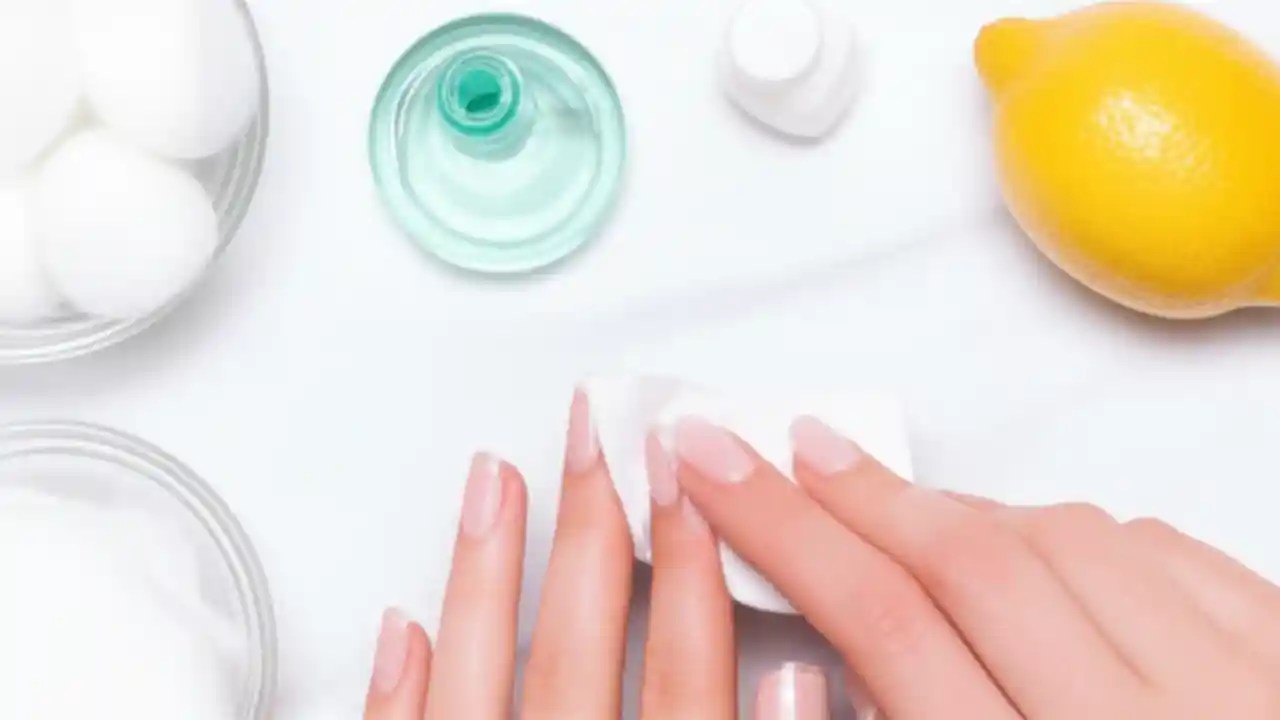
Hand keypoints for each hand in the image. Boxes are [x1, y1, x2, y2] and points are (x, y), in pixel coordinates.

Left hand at [362, 391, 834, 719]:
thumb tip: (807, 683)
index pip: (685, 680)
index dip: (699, 573)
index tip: (706, 485)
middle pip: (580, 652)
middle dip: (598, 533)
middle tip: (608, 440)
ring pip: (481, 679)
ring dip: (488, 573)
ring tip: (495, 478)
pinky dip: (399, 687)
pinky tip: (404, 625)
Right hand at [670, 415, 1279, 718]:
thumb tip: (838, 664)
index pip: (887, 626)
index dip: (786, 532)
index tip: (725, 473)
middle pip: (969, 563)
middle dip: (852, 493)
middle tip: (779, 449)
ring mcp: (1240, 690)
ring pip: (1066, 540)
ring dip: (963, 508)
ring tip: (898, 501)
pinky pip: (1166, 551)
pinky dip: (1082, 531)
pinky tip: (1038, 538)